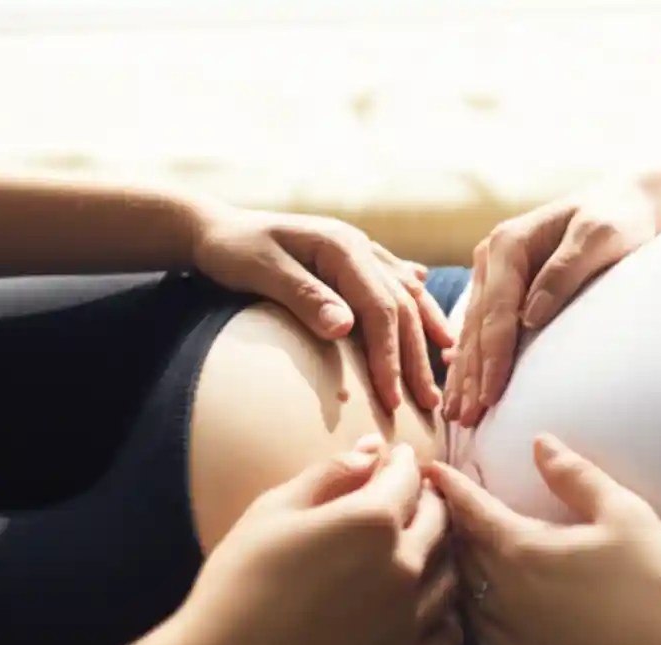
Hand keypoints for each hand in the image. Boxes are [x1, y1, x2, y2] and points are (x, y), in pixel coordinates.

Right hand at [176, 438, 462, 644]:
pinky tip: (421, 603)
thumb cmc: (237, 586)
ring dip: (438, 551)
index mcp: (372, 521)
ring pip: (450, 572)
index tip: (397, 457)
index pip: (408, 476)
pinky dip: (443, 610)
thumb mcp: (273, 512)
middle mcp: (404, 566)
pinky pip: (450, 630)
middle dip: (425, 499)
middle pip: (438, 519)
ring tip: (415, 546)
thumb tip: (371, 451)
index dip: (403, 461)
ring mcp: (411, 620)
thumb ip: (329, 475)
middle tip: (407, 497)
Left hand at [193, 202, 452, 411]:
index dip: (389, 356)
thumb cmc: (231, 250)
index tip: (392, 398)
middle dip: (416, 356)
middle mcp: (359, 246)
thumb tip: (345, 327)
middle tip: (429, 403)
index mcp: (341, 246)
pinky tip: (431, 314)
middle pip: (402, 305)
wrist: (213, 226)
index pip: (380, 307)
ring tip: (446, 364)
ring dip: (426, 331)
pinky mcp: (352, 259)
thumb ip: (303, 296)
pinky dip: (417, 302)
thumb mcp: (259, 270)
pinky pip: (396, 281)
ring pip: (407, 293)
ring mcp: (359, 250)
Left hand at [428, 434, 660, 644]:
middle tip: (437, 500)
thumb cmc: (655, 587)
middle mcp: (505, 593)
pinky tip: (481, 599)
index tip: (432, 470)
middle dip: (448, 521)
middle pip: (461, 550)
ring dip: (458, 562)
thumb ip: (577, 476)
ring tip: (455, 544)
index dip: (451, 487)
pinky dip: (472, 602)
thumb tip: (540, 443)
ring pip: (466, 590)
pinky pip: (482, 626)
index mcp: (522, 551)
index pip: (473, 511)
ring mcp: (515, 632)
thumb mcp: (625, 514)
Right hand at [444, 183, 654, 425]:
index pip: (496, 312)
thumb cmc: (618, 218)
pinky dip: (469, 361)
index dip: (492, 357)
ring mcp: (491, 273)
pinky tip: (460, 388)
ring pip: (470, 332)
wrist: (626, 202)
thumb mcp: (600, 236)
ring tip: (456, 414)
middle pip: (476, 327)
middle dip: (470, 375)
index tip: (490, 396)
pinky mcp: (499, 286)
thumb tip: (531, 315)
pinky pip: (478, 330)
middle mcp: (490, 257)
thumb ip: (565, 271)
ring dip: (463, 375)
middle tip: (466, 418)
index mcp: (508, 244)